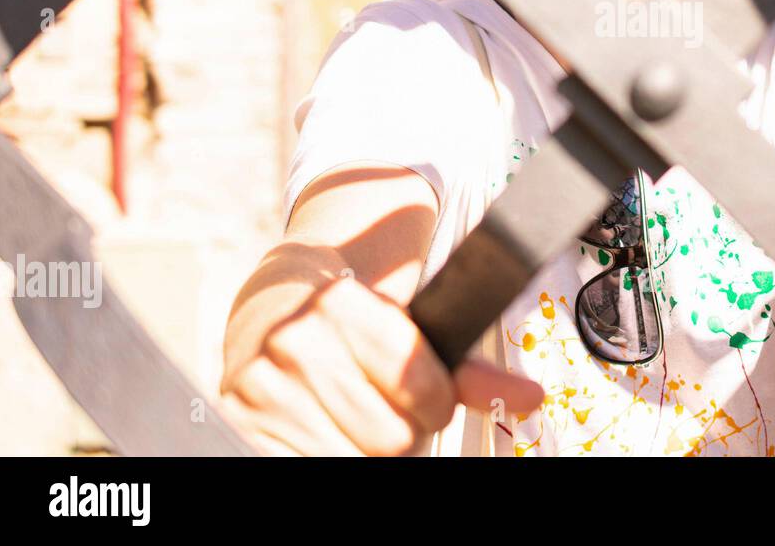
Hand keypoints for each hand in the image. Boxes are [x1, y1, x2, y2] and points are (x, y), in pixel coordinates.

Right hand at [220, 275, 543, 455]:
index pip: (425, 390)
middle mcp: (295, 341)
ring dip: (363, 451)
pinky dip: (328, 458)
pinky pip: (309, 469)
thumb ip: (467, 370)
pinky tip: (323, 434)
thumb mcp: (406, 329)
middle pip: (393, 437)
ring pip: (354, 461)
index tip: (422, 393)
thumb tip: (532, 396)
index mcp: (342, 305)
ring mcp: (262, 387)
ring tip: (349, 417)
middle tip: (379, 404)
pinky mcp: (241, 425)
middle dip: (399, 430)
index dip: (434, 402)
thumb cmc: (352, 325)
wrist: (272, 308)